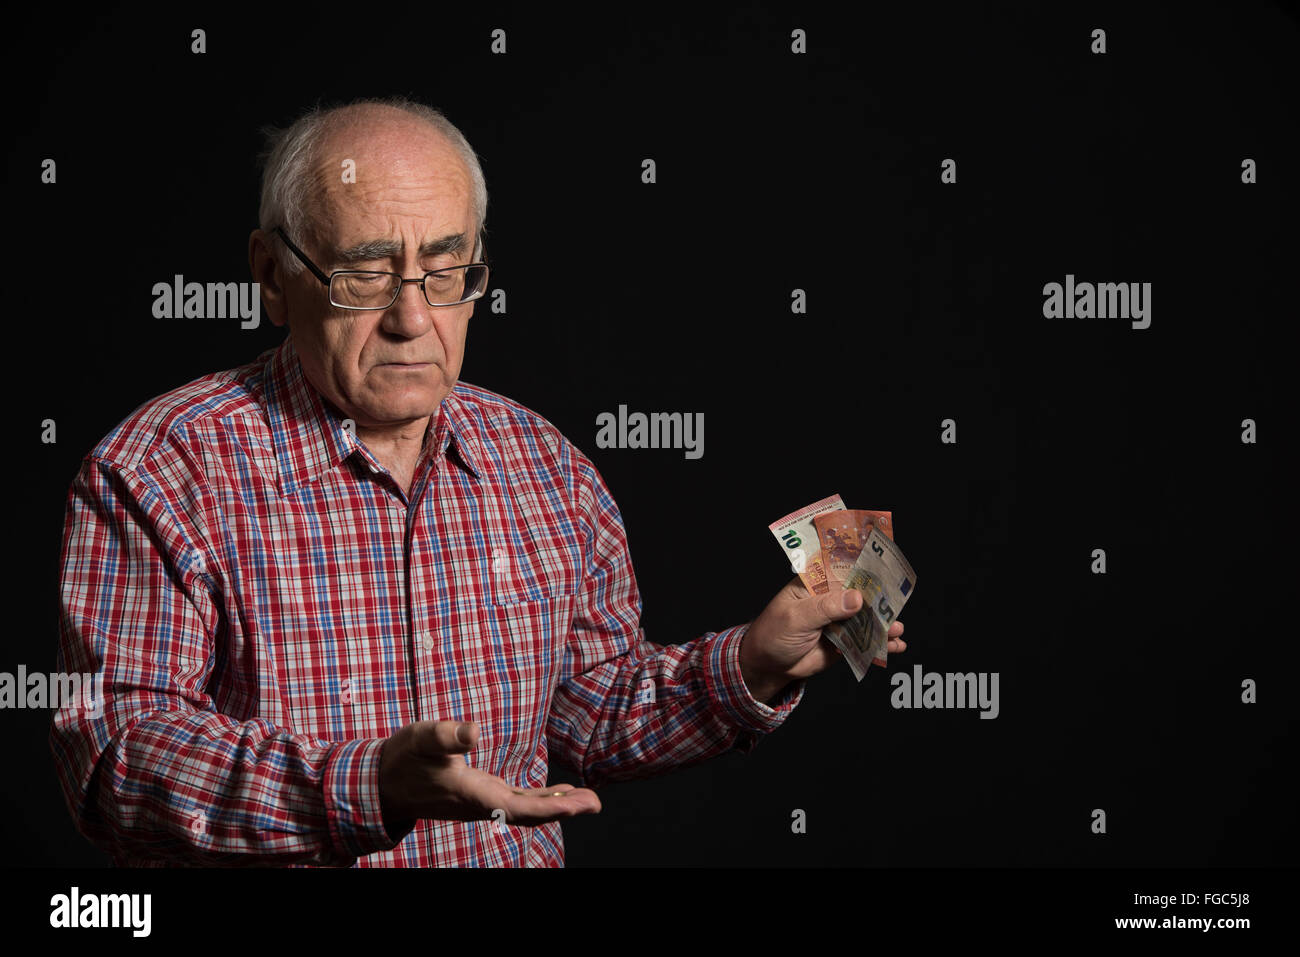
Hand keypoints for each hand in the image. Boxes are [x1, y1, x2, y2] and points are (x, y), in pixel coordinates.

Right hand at [378, 720, 600, 831]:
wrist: (381, 784)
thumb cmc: (402, 759)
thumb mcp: (421, 738)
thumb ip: (446, 735)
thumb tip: (474, 731)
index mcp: (470, 793)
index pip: (515, 806)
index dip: (548, 808)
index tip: (576, 806)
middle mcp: (480, 803)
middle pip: (528, 813)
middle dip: (563, 810)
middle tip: (595, 803)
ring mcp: (481, 801)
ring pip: (525, 809)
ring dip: (556, 806)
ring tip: (587, 799)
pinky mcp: (480, 795)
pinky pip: (516, 801)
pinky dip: (539, 799)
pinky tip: (558, 794)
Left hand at [739, 577, 907, 701]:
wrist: (768, 666)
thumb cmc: (772, 634)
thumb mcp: (796, 617)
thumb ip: (825, 608)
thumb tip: (856, 598)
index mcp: (816, 583)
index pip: (843, 570)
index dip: (864, 570)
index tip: (886, 572)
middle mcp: (831, 598)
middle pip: (861, 595)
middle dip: (880, 601)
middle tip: (896, 605)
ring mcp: (839, 620)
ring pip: (866, 619)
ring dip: (883, 624)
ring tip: (897, 630)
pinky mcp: (844, 641)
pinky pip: (865, 641)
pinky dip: (880, 644)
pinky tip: (894, 646)